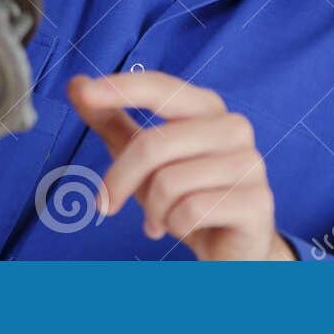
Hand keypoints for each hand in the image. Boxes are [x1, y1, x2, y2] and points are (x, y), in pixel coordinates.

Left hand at [69, 72, 293, 260]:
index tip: (84, 92)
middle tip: (106, 204)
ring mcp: (250, 164)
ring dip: (152, 210)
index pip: (161, 88)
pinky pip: (190, 211)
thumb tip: (75, 85)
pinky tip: (182, 227)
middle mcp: (233, 128)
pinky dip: (174, 225)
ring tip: (160, 219)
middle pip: (153, 145)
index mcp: (207, 108)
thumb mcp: (143, 158)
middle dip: (119, 180)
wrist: (232, 249)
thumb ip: (112, 120)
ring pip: (169, 182)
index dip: (121, 88)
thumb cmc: (185, 194)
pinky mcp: (257, 202)